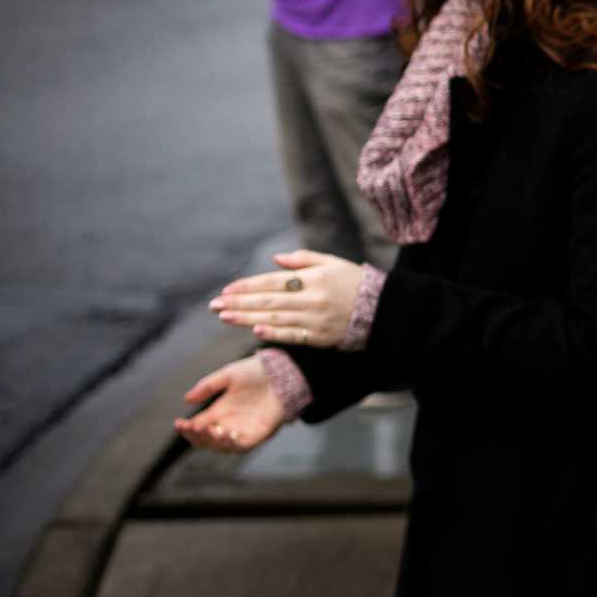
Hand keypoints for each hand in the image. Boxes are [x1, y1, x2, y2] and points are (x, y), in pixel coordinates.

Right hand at [174, 356, 288, 452]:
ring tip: (208, 430)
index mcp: (220, 411)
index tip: (179, 423)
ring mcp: (244, 430)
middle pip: (207, 440)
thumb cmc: (256, 372)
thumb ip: (208, 386)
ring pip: (222, 446)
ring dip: (213, 441)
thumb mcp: (229, 375)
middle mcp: (229, 423)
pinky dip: (232, 444)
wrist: (284, 372)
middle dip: (196, 436)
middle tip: (192, 427)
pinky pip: (242, 445)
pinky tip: (224, 434)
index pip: (198, 426)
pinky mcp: (259, 434)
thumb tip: (186, 399)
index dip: (187, 428)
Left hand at [210, 250, 363, 347]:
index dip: (248, 286)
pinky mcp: (319, 336)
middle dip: (239, 303)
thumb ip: (303, 259)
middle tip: (215, 306)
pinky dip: (273, 334)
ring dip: (247, 319)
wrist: (381, 309)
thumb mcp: (332, 262)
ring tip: (225, 317)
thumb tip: (275, 260)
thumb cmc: (354, 282)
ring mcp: (315, 319)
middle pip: (268, 301)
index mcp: (313, 278)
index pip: (272, 282)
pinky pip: (292, 335)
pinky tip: (255, 331)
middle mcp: (312, 298)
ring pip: (274, 319)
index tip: (226, 291)